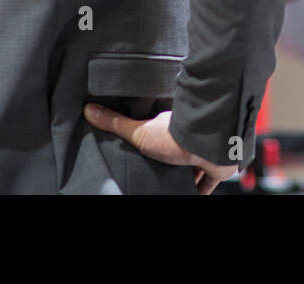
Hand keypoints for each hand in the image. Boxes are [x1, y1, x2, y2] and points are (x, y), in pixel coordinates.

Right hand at [83, 103, 238, 193]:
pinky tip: (190, 194)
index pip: (161, 135)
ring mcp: (203, 155)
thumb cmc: (174, 135)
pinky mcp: (214, 170)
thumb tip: (89, 109)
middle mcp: (189, 140)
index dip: (154, 143)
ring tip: (170, 186)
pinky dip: (199, 190)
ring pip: (193, 168)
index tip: (146, 150)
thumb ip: (115, 123)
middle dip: (168, 162)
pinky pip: (207, 183)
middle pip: (177, 153)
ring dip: (184, 176)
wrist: (207, 144)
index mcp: (171, 127)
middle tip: (155, 173)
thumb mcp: (138, 131)